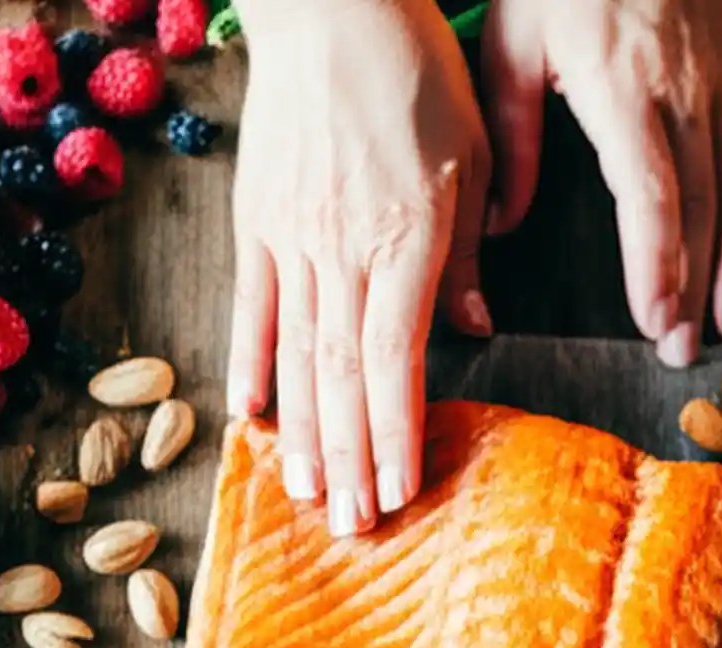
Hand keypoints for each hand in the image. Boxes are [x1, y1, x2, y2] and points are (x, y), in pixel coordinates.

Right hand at [227, 0, 491, 534]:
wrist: (331, 10)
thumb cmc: (412, 70)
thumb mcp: (470, 151)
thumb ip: (470, 248)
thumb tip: (473, 325)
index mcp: (406, 234)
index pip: (396, 359)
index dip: (394, 433)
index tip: (397, 490)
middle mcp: (342, 248)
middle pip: (342, 374)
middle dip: (349, 457)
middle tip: (348, 523)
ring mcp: (289, 238)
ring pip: (294, 354)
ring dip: (301, 431)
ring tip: (302, 492)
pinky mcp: (254, 222)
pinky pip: (250, 305)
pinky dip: (249, 361)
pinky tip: (249, 413)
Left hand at [483, 0, 721, 365]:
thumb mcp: (512, 51)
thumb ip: (513, 142)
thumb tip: (502, 223)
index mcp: (623, 93)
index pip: (651, 197)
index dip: (657, 263)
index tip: (654, 318)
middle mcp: (687, 92)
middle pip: (703, 205)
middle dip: (697, 284)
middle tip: (686, 348)